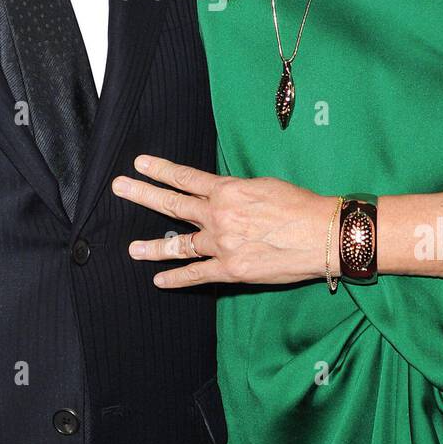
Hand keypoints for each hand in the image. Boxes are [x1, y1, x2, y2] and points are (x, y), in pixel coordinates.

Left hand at [111, 154, 335, 289]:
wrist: (322, 234)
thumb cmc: (300, 206)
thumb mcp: (264, 185)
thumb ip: (237, 191)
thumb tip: (221, 193)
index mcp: (227, 190)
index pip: (186, 178)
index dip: (161, 170)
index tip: (140, 164)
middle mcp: (218, 215)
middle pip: (172, 205)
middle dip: (143, 195)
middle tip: (120, 188)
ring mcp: (222, 244)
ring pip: (179, 244)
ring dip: (153, 246)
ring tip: (132, 248)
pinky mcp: (231, 270)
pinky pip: (197, 274)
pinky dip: (176, 278)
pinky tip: (158, 279)